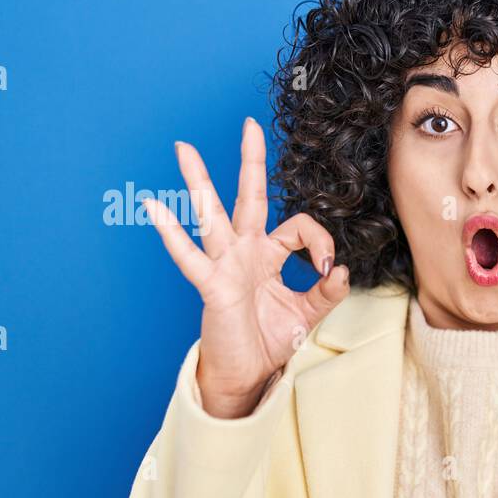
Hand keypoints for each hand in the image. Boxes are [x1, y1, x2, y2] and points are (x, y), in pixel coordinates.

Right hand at [142, 117, 349, 417]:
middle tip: (249, 125)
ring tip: (184, 149)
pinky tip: (155, 207)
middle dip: (250, 162)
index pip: (299, 228)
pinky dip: (172, 233)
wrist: (248, 372)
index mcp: (270, 255)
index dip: (320, 243)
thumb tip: (342, 270)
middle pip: (250, 198)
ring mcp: (225, 265)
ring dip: (199, 182)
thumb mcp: (308, 313)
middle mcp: (246, 251)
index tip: (329, 268)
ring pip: (212, 216)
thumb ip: (327, 291)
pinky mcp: (211, 285)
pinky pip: (189, 256)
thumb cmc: (269, 338)